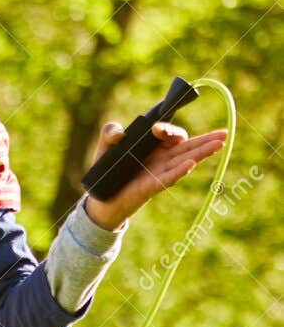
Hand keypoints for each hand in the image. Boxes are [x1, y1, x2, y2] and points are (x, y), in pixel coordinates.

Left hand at [84, 117, 229, 230]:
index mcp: (155, 147)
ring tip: (220, 143)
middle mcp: (161, 159)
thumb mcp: (105, 146)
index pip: (172, 134)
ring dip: (202, 152)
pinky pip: (168, 177)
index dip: (168, 129)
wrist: (101, 198)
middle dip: (207, 139)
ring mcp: (159, 173)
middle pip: (188, 147)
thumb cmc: (107, 171)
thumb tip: (120, 133)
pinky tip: (191, 162)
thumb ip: (110, 133)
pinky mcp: (151, 187)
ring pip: (185, 160)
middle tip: (225, 133)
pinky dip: (179, 170)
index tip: (156, 129)